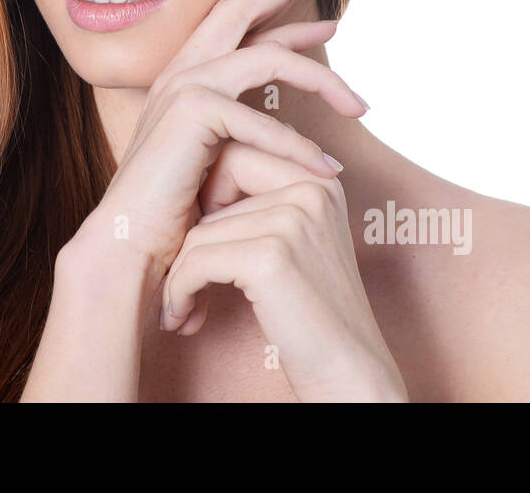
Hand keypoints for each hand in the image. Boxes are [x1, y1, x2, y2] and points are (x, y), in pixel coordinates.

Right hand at [65, 0, 367, 289]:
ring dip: (320, 78)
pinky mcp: (191, 111)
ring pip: (267, 58)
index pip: (233, 24)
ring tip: (359, 105)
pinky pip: (261, 119)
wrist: (130, 245)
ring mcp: (182, 86)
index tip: (321, 12)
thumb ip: (239, 134)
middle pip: (239, 9)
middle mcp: (178, 72)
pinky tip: (324, 169)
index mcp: (181, 78)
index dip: (276, 7)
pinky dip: (296, 146)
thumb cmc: (170, 214)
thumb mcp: (212, 161)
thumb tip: (281, 126)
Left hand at [158, 177, 408, 401]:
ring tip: (182, 306)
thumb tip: (200, 179)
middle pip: (213, 195)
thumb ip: (263, 205)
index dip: (205, 203)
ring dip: (180, 274)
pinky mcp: (271, 257)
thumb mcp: (297, 242)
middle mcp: (310, 190)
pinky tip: (183, 315)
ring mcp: (292, 220)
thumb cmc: (314, 312)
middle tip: (181, 282)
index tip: (196, 248)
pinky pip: (196, 261)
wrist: (349, 369)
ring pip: (198, 232)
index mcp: (317, 179)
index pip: (235, 161)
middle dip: (188, 240)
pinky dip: (180, 290)